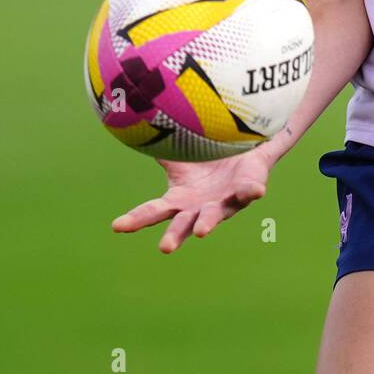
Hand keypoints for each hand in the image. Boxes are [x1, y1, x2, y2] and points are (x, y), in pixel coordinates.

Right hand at [111, 146, 272, 252]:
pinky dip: (251, 192)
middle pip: (182, 224)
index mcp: (181, 199)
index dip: (135, 219)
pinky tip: (256, 191)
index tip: (117, 226)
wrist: (244, 153)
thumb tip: (130, 126)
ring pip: (215, 215)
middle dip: (174, 236)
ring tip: (201, 231)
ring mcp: (225, 202)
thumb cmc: (209, 158)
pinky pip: (249, 192)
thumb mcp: (181, 155)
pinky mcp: (248, 191)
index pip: (153, 211)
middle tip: (165, 247)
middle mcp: (200, 207)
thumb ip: (161, 147)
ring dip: (208, 222)